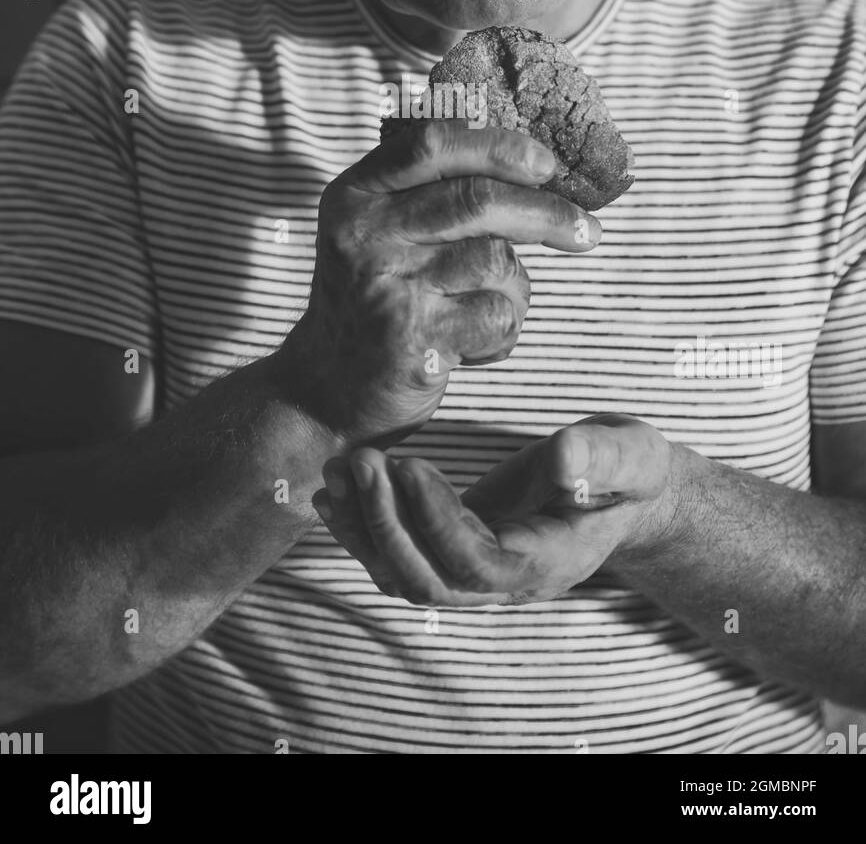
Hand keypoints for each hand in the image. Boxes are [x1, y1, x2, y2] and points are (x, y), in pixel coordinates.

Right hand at [283, 118, 600, 445]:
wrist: (324, 389)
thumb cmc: (377, 298)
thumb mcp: (379, 230)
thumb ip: (433, 191)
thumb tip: (534, 161)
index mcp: (356, 195)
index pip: (430, 145)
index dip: (498, 147)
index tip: (546, 164)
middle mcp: (364, 233)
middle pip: (476, 199)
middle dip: (546, 212)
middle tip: (587, 231)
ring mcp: (387, 287)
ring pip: (496, 260)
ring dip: (515, 287)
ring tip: (489, 306)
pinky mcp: (413, 340)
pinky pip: (497, 315)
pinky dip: (504, 330)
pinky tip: (473, 344)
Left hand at [312, 415, 676, 604]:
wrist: (623, 489)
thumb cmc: (629, 469)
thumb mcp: (629, 454)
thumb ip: (600, 457)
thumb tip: (561, 459)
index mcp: (544, 563)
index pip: (474, 561)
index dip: (434, 520)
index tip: (408, 464)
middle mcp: (504, 581)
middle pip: (427, 581)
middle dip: (385, 524)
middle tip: (358, 463)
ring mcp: (476, 572)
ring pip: (404, 576)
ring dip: (363, 529)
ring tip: (335, 476)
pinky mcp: (454, 549)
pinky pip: (400, 556)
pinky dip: (365, 527)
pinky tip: (340, 490)